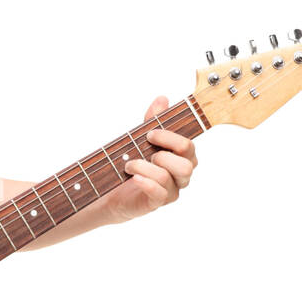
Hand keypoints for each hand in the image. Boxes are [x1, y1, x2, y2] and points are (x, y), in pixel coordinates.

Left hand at [97, 95, 198, 223]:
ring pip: (168, 177)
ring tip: (129, 165)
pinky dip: (145, 182)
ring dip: (145, 167)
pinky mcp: (157, 202)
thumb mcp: (141, 138)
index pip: (188, 146)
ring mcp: (171, 190)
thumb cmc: (133, 162)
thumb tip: (162, 99)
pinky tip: (134, 177)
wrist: (114, 189)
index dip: (170, 138)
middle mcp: (181, 175)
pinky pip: (159, 193)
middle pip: (188, 166)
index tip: (150, 133)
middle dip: (163, 155)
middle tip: (143, 150)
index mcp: (182, 157)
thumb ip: (153, 120)